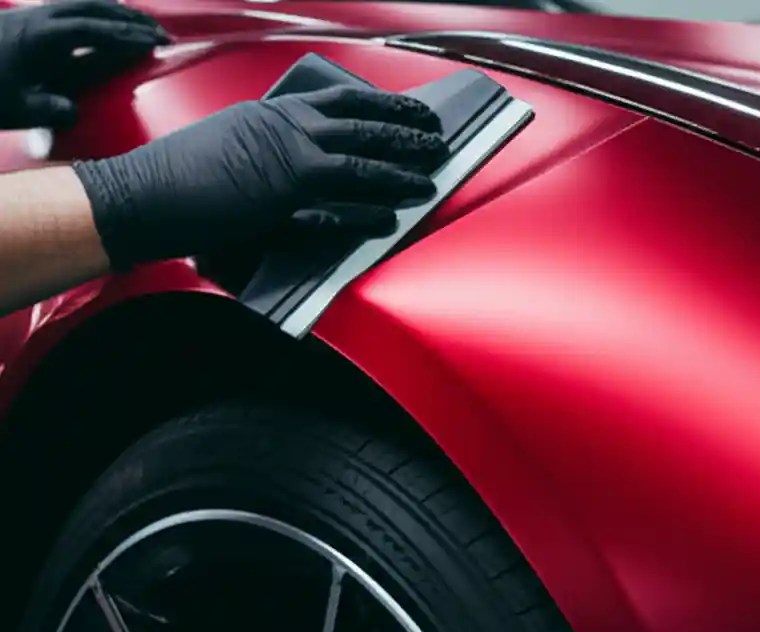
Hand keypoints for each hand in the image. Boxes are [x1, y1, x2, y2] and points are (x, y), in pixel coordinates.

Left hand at [0, 0, 170, 129]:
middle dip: (130, 17)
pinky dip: (93, 12)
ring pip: (80, 3)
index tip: (156, 43)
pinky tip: (103, 24)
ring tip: (139, 23)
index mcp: (41, 37)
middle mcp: (36, 18)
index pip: (95, 29)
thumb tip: (73, 111)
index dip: (129, 36)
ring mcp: (28, 15)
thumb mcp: (18, 110)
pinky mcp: (22, 19)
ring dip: (113, 11)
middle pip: (93, 6)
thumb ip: (50, 110)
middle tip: (158, 30)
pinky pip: (67, 8)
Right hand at [73, 86, 449, 268]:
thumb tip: (312, 167)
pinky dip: (368, 212)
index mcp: (273, 113)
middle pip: (363, 125)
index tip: (413, 111)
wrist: (137, 196)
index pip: (343, 101)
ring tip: (429, 181)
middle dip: (407, 133)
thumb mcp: (234, 148)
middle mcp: (284, 126)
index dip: (386, 105)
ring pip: (361, 162)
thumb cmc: (179, 180)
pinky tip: (390, 219)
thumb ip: (275, 152)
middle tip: (438, 141)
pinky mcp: (281, 193)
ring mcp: (285, 157)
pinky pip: (340, 202)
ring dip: (401, 173)